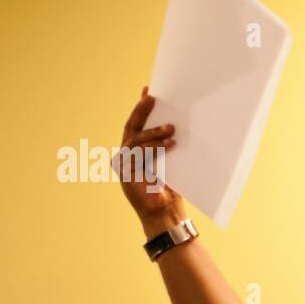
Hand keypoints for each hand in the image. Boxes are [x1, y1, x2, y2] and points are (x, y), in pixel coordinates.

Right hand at [117, 85, 183, 236]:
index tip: (148, 90)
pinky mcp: (128, 174)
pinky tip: (170, 144)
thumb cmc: (170, 188)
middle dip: (142, 112)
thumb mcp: (170, 162)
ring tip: (171, 128)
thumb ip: (167, 145)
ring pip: (137, 141)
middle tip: (153, 99)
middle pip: (132, 127)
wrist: (165, 213)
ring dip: (154, 133)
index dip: (141, 107)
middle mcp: (126, 155)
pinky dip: (155, 149)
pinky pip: (141, 156)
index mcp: (135, 150)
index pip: (136, 124)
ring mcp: (125, 164)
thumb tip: (179, 124)